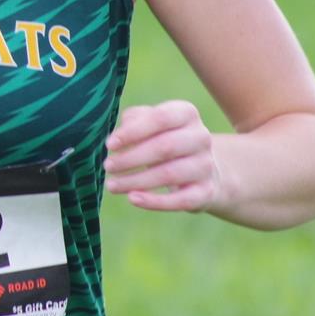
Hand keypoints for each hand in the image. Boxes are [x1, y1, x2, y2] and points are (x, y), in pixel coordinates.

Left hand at [105, 100, 222, 212]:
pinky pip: (180, 200)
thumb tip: (118, 138)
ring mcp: (206, 165)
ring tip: (112, 185)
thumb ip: (133, 121)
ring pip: (169, 174)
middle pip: (165, 147)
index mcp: (186, 114)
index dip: (133, 132)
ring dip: (136, 181)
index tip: (110, 144)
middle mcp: (201, 137)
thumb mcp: (149, 123)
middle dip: (131, 158)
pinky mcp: (206, 191)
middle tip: (108, 166)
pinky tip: (132, 198)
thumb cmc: (163, 139)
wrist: (198, 169)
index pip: (160, 118)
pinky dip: (154, 201)